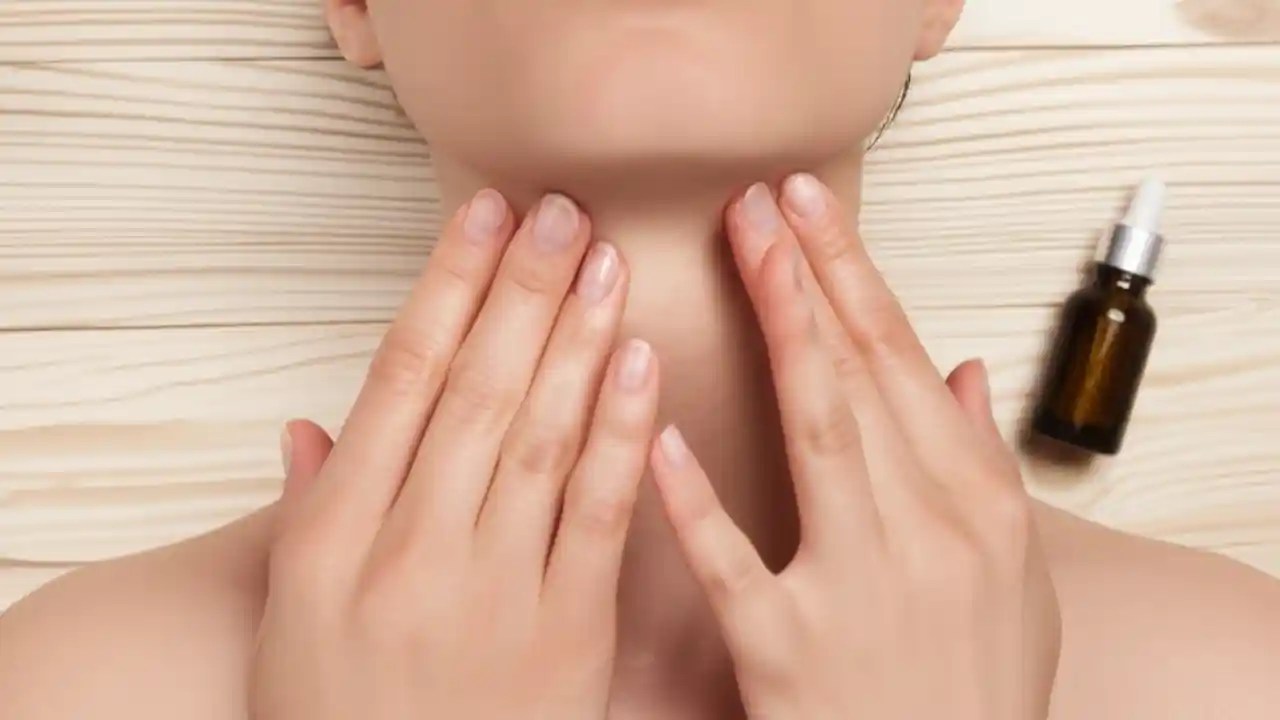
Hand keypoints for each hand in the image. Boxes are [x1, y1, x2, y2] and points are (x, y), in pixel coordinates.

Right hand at [252, 190, 660, 719]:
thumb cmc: (342, 717)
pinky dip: (621, 433)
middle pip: (478, 389)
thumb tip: (308, 424)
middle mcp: (412, 550)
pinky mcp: (567, 631)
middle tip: (560, 209)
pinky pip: (600, 515)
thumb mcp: (290, 621)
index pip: (400, 378)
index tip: (480, 215)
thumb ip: (303, 514)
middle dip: (522, 288)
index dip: (447, 287)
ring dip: (577, 338)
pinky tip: (638, 362)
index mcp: (334, 538)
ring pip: (542, 436)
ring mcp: (494, 589)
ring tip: (604, 259)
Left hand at [649, 177, 1060, 718]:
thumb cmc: (977, 690)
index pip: (907, 364)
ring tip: (743, 252)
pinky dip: (694, 495)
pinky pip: (732, 559)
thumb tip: (965, 375)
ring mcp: (856, 587)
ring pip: (819, 435)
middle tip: (764, 197)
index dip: (855, 278)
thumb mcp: (1018, 579)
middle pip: (864, 375)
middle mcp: (926, 532)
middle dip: (812, 276)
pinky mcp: (786, 647)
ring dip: (782, 333)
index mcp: (979, 507)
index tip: (812, 207)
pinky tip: (657, 428)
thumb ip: (987, 469)